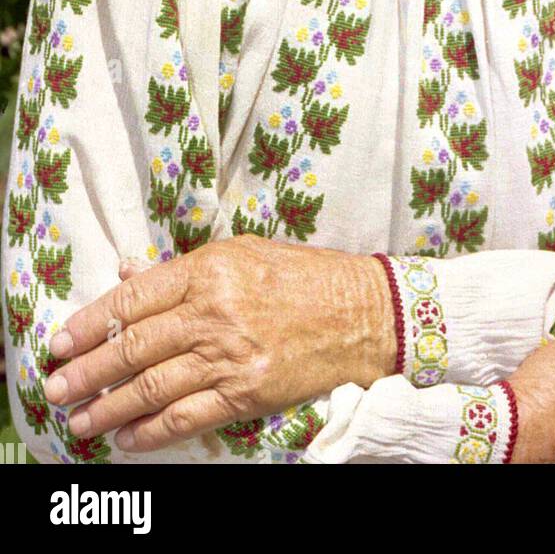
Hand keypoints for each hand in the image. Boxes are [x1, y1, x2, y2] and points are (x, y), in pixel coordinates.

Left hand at [41, 235, 396, 452]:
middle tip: (55, 387)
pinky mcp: (248, 391)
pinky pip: (187, 416)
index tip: (59, 341)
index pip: (134, 299)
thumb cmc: (303, 275)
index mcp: (210, 269)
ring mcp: (230, 355)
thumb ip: (182, 269)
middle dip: (87, 371)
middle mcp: (214, 312)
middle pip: (134, 347)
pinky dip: (151, 431)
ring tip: (79, 419)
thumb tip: (128, 276)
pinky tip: (126, 437)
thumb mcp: (242, 253)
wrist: (363, 311)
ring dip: (108, 407)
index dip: (90, 323)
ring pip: (152, 386)